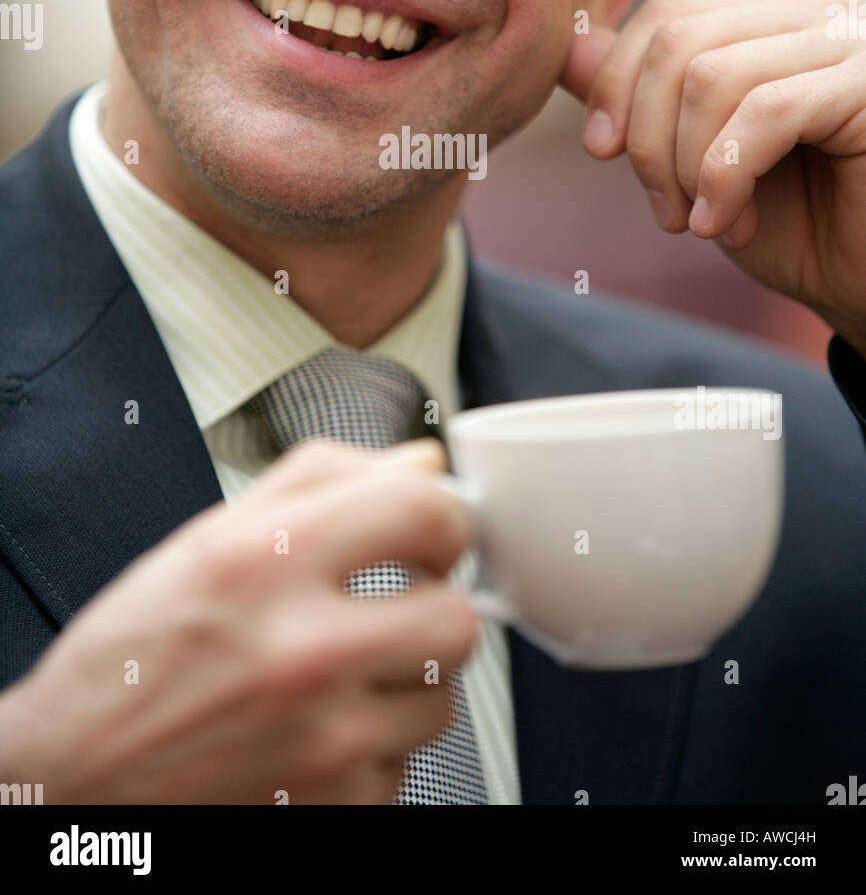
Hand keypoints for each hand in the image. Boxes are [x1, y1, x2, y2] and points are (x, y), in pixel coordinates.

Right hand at [0, 437, 476, 804]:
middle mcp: (298, 652)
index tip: (432, 530)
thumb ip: (323, 480)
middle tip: (398, 605)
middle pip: (456, 619)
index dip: (443, 515)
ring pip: (438, 701)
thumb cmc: (131, 657)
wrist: (71, 775)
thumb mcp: (211, 537)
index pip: (422, 510)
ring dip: (402, 685)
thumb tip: (419, 463)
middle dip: (435, 607)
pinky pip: (400, 768)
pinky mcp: (331, 808)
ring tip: (339, 675)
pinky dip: (370, 749)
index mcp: (265, 563)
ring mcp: (319, 741)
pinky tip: (315, 729)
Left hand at [561, 0, 865, 359]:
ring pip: (713, 77)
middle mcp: (816, 16)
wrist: (864, 290)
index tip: (604, 154)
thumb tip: (570, 46)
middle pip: (679, 43)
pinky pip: (767, 112)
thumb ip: (640, 101)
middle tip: (665, 211)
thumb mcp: (694, 159)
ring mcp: (850, 45)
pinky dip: (726, 177)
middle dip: (649, 138)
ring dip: (687, 167)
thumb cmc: (792, 229)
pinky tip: (727, 225)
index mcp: (772, 23)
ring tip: (703, 223)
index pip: (668, 17)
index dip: (616, 84)